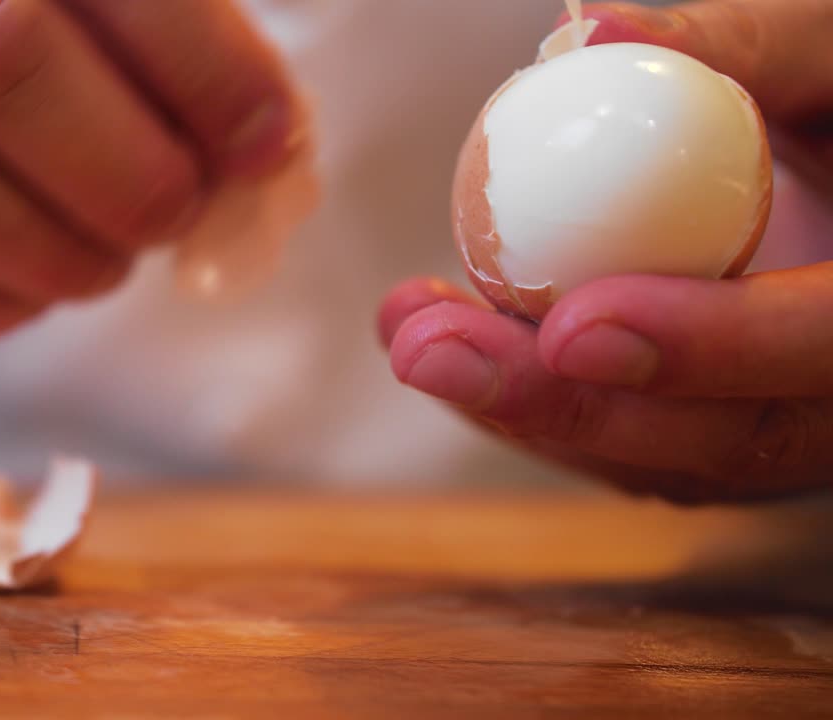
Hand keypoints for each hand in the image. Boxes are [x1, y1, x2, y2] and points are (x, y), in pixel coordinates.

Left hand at [380, 0, 832, 503]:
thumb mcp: (830, 58)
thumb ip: (745, 47)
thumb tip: (591, 29)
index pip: (822, 346)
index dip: (707, 347)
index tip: (574, 325)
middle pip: (720, 440)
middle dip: (562, 404)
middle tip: (431, 352)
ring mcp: (782, 431)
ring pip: (653, 459)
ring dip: (514, 405)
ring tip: (409, 332)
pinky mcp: (710, 435)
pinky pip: (618, 444)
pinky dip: (521, 399)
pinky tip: (438, 334)